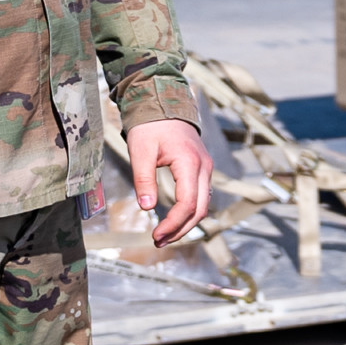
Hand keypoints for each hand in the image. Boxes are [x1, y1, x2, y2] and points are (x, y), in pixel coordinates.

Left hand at [131, 118, 213, 246]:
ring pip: (203, 205)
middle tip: (159, 241)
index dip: (173, 224)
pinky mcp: (201, 169)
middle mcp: (203, 168)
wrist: (163, 103)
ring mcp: (205, 168)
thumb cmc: (151, 126)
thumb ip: (144, 179)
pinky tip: (174, 220)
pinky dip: (189, 212)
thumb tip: (146, 207)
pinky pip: (200, 196)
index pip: (188, 203)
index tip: (156, 235)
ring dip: (186, 223)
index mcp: (190, 163)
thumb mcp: (141, 151)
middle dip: (181, 229)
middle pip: (200, 209)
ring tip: (165, 235)